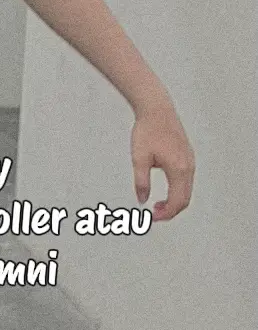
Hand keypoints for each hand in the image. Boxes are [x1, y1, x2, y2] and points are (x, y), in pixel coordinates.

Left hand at [131, 102, 194, 220]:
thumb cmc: (148, 130)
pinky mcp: (188, 157)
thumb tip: (142, 200)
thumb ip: (141, 182)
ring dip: (174, 202)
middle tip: (154, 215)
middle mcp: (188, 166)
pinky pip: (187, 181)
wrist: (157, 110)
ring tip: (157, 206)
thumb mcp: (139, 159)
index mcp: (178, 169)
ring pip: (187, 191)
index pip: (176, 201)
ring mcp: (190, 161)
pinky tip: (165, 192)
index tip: (152, 218)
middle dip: (171, 211)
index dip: (165, 214)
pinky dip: (178, 192)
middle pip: (185, 199)